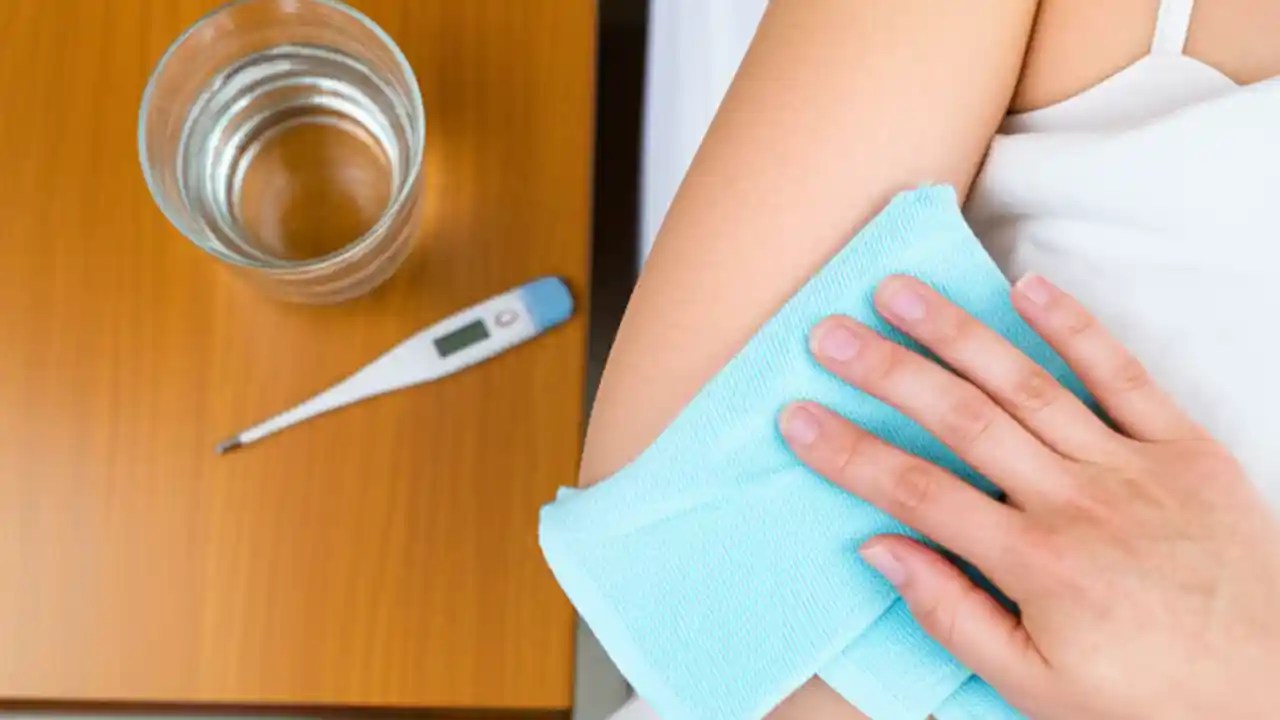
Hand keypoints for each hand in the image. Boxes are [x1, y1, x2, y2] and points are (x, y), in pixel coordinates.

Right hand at [778, 274, 1279, 719]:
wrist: (1278, 689)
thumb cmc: (1152, 695)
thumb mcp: (1036, 686)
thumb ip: (952, 615)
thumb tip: (881, 550)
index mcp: (1033, 562)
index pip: (916, 492)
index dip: (848, 453)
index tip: (796, 416)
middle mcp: (1074, 501)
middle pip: (960, 420)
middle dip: (886, 373)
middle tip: (829, 334)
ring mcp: (1130, 466)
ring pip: (1027, 385)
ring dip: (957, 334)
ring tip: (900, 293)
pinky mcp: (1185, 446)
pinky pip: (1123, 374)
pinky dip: (1074, 328)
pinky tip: (1026, 288)